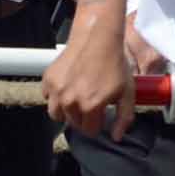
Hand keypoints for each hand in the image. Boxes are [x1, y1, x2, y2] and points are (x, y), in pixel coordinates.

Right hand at [43, 15, 153, 138]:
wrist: (98, 38)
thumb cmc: (114, 63)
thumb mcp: (127, 92)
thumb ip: (124, 118)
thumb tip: (117, 137)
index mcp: (90, 106)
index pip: (89, 131)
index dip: (97, 123)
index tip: (100, 114)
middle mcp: (70, 101)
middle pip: (73, 124)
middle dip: (83, 118)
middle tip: (91, 102)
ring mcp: (57, 91)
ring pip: (56, 115)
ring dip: (66, 111)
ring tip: (77, 98)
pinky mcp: (48, 80)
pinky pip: (47, 97)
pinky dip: (55, 95)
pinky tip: (68, 85)